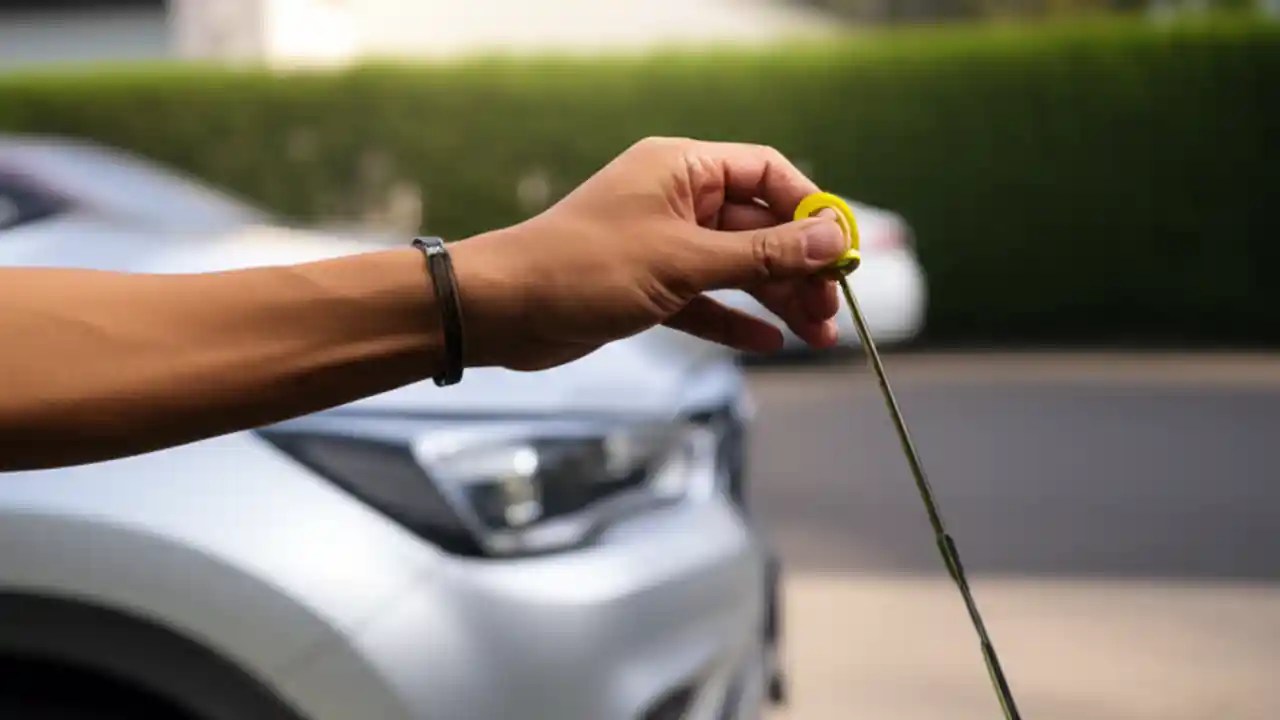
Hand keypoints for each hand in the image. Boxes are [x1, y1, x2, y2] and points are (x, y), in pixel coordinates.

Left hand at [449, 137, 850, 370]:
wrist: (504, 310)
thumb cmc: (585, 269)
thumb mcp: (685, 261)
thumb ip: (763, 253)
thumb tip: (832, 239)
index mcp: (683, 168)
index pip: (768, 174)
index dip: (810, 211)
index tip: (842, 253)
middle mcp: (676, 199)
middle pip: (758, 227)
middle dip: (798, 269)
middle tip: (830, 312)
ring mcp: (661, 244)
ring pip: (735, 268)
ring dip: (775, 299)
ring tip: (816, 337)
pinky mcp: (647, 286)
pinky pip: (705, 300)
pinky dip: (734, 320)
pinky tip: (768, 344)